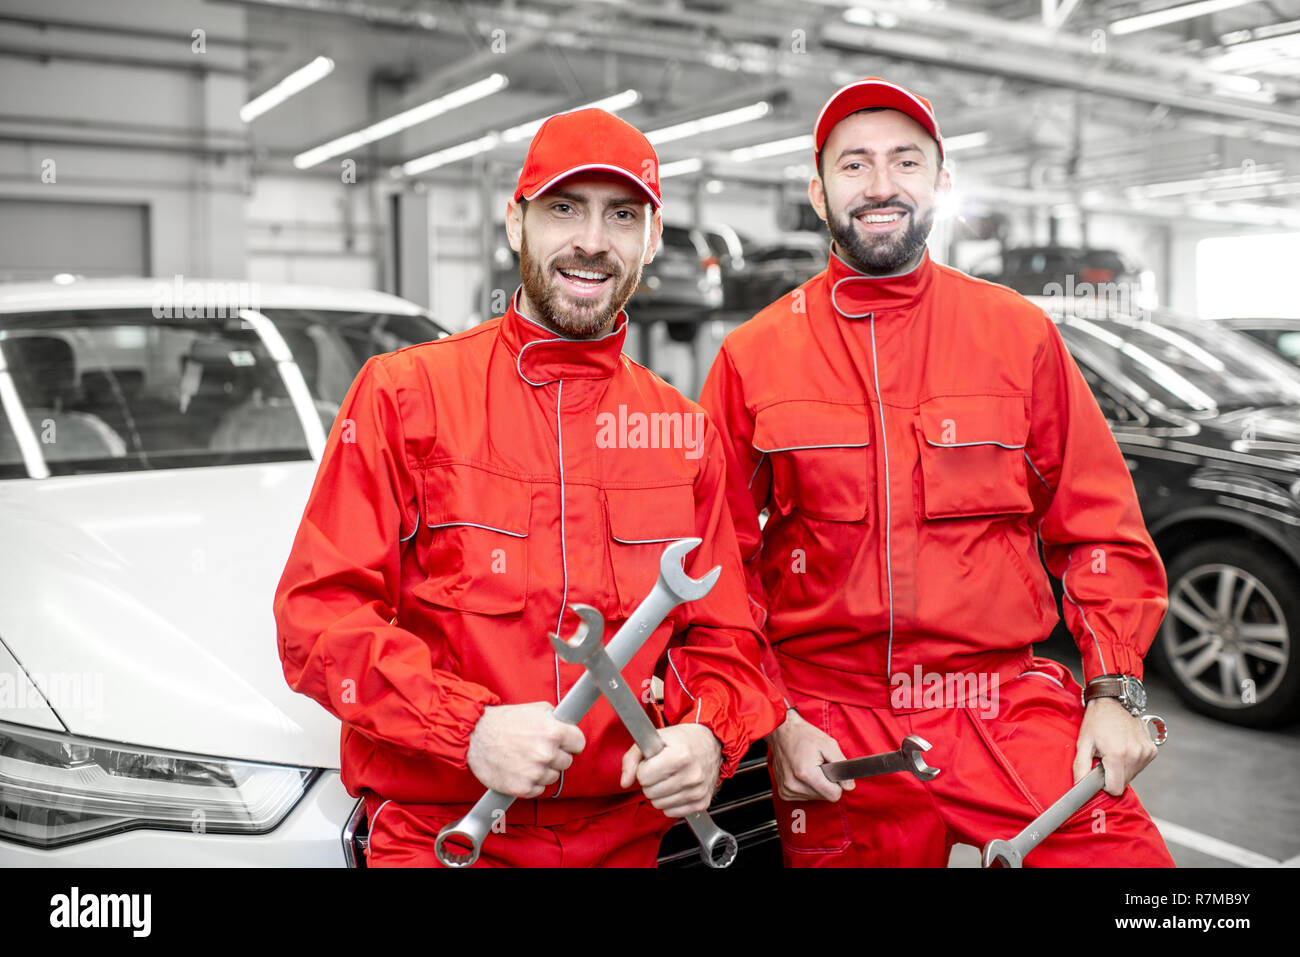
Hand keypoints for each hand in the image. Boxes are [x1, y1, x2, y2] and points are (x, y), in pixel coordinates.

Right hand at [466, 702, 584, 797]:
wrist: (475, 736)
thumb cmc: (504, 721)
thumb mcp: (535, 709)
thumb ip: (556, 719)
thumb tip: (569, 725)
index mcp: (553, 732)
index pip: (579, 743)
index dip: (571, 742)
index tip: (565, 743)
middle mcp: (546, 753)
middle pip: (567, 761)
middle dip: (555, 755)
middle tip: (537, 748)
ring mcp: (535, 773)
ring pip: (553, 776)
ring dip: (543, 770)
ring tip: (525, 758)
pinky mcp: (522, 788)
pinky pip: (539, 789)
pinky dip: (531, 782)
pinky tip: (520, 770)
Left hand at [619, 724, 721, 817]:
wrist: (711, 743)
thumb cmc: (683, 740)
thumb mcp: (655, 738)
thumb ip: (632, 758)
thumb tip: (625, 781)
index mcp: (680, 756)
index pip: (644, 776)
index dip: (643, 769)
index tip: (651, 763)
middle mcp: (692, 775)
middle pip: (650, 792)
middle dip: (650, 782)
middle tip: (660, 770)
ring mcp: (698, 791)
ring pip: (659, 805)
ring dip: (659, 793)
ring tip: (668, 778)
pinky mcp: (701, 802)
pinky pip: (671, 812)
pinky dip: (670, 802)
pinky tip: (676, 788)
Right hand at [766, 708, 852, 801]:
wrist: (781, 732)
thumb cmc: (803, 735)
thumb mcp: (828, 744)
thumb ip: (841, 765)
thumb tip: (849, 785)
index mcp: (806, 773)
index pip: (833, 795)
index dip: (837, 784)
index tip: (832, 772)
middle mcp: (795, 785)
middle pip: (824, 797)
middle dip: (826, 783)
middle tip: (819, 766)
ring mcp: (787, 790)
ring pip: (815, 797)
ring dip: (816, 785)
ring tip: (809, 768)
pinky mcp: (784, 792)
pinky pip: (804, 797)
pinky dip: (806, 787)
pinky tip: (802, 773)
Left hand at [1073, 697, 1157, 796]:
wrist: (1113, 701)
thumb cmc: (1096, 720)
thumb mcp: (1083, 742)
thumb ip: (1080, 767)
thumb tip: (1079, 786)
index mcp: (1118, 755)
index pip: (1115, 789)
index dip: (1105, 784)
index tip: (1100, 772)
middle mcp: (1136, 755)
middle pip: (1124, 783)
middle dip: (1113, 774)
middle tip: (1105, 757)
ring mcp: (1146, 752)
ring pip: (1133, 775)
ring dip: (1122, 768)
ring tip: (1114, 750)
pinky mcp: (1152, 749)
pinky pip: (1140, 765)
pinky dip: (1131, 761)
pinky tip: (1123, 746)